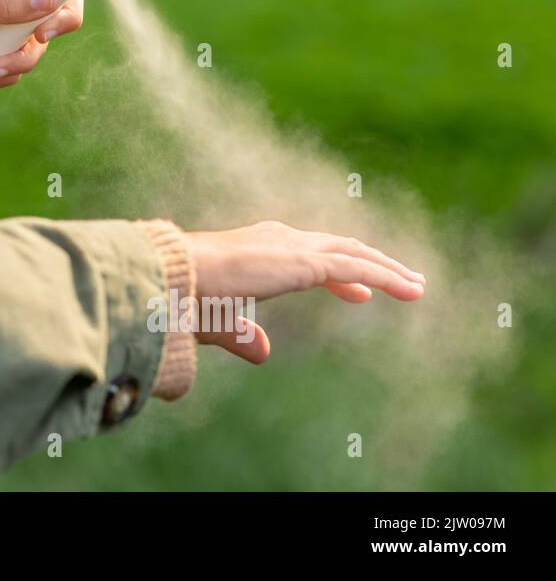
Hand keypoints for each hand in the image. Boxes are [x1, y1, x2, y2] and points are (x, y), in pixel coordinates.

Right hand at [182, 220, 426, 363]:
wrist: (175, 275)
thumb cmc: (185, 297)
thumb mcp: (219, 322)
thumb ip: (242, 336)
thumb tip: (264, 354)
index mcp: (257, 248)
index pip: (307, 254)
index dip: (336, 271)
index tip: (357, 292)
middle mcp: (278, 239)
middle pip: (337, 247)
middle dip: (370, 263)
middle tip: (401, 280)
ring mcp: (293, 246)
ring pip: (352, 254)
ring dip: (387, 269)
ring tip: (416, 286)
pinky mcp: (305, 261)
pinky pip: (356, 266)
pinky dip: (386, 276)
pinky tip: (409, 290)